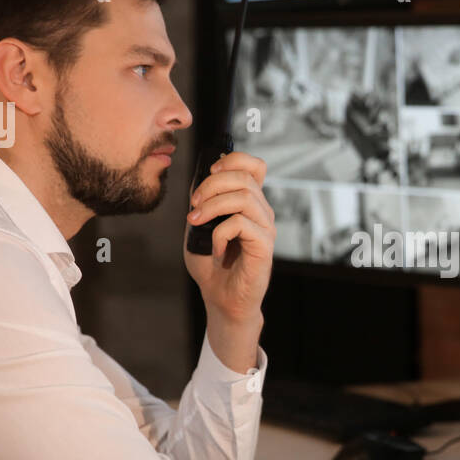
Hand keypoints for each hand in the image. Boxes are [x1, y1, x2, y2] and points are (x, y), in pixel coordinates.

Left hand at [184, 151, 274, 326]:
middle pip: (244, 177)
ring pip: (244, 197)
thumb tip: (198, 178)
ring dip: (213, 206)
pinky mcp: (264, 247)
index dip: (233, 160)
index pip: (255, 166)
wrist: (221, 298)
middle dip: (212, 185)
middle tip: (194, 205)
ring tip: (196, 222)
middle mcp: (262, 212)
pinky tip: (215, 250)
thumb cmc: (211, 264)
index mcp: (250, 203)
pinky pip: (240, 225)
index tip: (210, 174)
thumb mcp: (199, 226)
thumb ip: (201, 202)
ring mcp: (265, 229)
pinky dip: (220, 234)